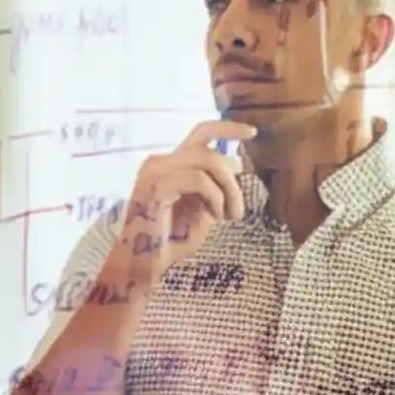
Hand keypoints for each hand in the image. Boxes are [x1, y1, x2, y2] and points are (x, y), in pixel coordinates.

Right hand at [115, 120, 256, 280]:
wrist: (142, 266)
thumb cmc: (169, 242)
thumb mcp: (200, 209)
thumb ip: (214, 187)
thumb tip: (236, 165)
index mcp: (168, 165)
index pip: (201, 134)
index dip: (227, 129)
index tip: (252, 133)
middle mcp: (158, 162)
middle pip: (206, 145)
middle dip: (231, 173)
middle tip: (239, 209)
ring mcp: (155, 171)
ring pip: (207, 160)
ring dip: (228, 189)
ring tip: (231, 215)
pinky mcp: (156, 185)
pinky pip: (198, 179)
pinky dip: (215, 198)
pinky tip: (215, 217)